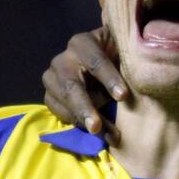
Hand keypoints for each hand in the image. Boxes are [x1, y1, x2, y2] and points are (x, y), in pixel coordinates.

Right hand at [42, 15, 128, 137]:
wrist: (96, 65)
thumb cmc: (114, 60)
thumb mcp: (121, 58)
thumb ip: (125, 70)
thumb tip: (129, 96)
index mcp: (82, 44)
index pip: (95, 61)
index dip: (109, 79)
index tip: (123, 96)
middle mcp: (62, 60)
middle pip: (71, 86)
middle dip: (84, 108)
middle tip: (96, 127)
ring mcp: (52, 78)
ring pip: (65, 103)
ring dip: (83, 121)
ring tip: (104, 135)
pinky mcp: (49, 97)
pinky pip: (60, 113)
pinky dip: (78, 124)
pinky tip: (95, 132)